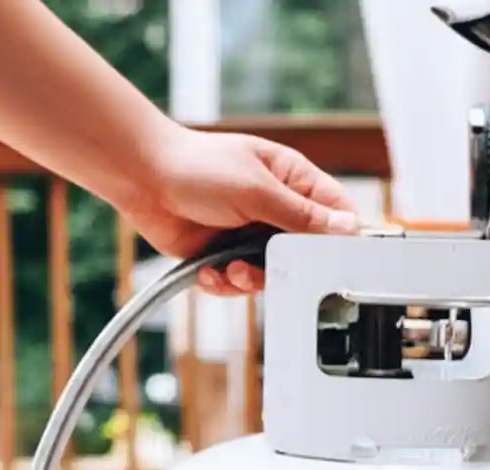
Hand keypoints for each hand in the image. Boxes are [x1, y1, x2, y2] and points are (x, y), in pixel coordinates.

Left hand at [125, 126, 359, 294]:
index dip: (339, 238)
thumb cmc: (196, 165)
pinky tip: (211, 271)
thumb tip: (347, 227)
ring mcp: (249, 233)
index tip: (331, 258)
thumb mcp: (257, 189)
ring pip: (271, 273)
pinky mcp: (224, 254)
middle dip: (285, 265)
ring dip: (250, 278)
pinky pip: (238, 282)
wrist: (142, 177)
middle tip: (267, 264)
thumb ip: (302, 215)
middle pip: (304, 252)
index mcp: (292, 180)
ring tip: (230, 269)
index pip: (335, 213)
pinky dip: (225, 283)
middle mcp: (275, 209)